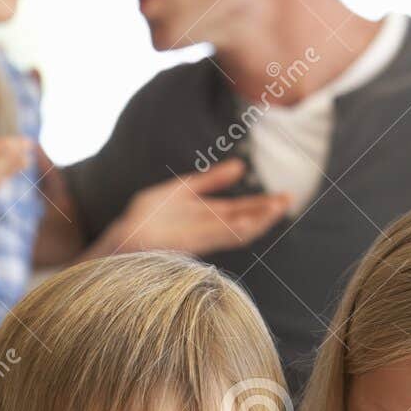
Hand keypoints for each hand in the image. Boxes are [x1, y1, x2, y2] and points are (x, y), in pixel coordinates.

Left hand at [115, 158, 291, 255]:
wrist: (120, 238)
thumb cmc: (148, 218)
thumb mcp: (180, 191)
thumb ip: (209, 180)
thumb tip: (240, 166)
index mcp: (206, 217)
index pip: (240, 210)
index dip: (262, 205)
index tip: (284, 197)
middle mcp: (204, 228)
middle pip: (242, 219)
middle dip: (265, 211)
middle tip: (289, 200)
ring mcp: (195, 237)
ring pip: (233, 229)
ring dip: (256, 220)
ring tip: (276, 209)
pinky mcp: (184, 243)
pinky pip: (212, 236)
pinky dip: (230, 230)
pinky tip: (247, 221)